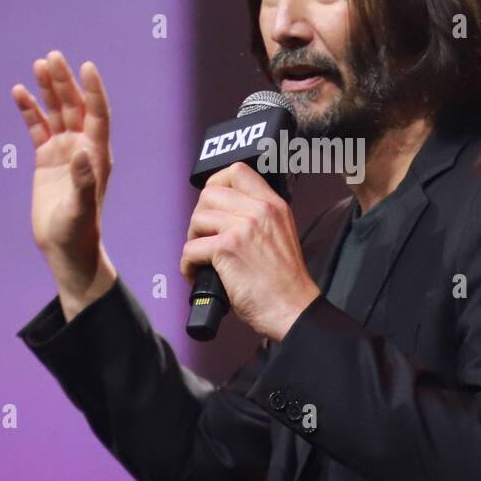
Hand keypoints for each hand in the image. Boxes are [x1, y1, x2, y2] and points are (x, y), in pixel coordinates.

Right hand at [11, 50, 116, 320]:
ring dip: (48, 89)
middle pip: (75, 106)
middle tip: (53, 57)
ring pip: (56, 112)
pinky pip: (37, 128)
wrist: (65, 247)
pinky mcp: (46, 159)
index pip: (98, 114)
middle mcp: (83, 147)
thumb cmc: (79, 230)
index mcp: (98, 154)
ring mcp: (64, 151)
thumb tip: (81, 152)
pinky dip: (29, 110)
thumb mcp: (81, 207)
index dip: (93, 90)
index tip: (86, 66)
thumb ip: (83, 181)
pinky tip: (19, 92)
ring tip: (39, 64)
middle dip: (65, 82)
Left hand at [180, 163, 320, 341]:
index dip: (216, 184)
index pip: (237, 171)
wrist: (293, 309)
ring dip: (192, 240)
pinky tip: (198, 274)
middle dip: (200, 217)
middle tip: (204, 238)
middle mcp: (260, 210)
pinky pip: (191, 248)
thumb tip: (221, 215)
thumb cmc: (285, 283)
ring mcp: (244, 227)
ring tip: (202, 257)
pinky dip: (188, 265)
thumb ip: (257, 218)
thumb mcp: (281, 235)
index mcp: (273, 205)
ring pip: (197, 218)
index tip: (212, 204)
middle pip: (210, 193)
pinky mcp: (228, 248)